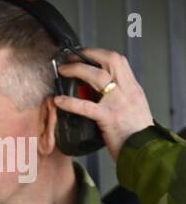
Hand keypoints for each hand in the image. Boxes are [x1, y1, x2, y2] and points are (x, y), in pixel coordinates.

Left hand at [54, 46, 154, 160]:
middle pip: (110, 61)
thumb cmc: (135, 133)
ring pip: (98, 77)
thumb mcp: (132, 108)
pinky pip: (86, 106)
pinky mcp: (109, 118)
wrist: (146, 150)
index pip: (119, 60)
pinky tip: (58, 101)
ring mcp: (119, 103)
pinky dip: (70, 102)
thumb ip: (119, 97)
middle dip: (87, 56)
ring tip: (62, 72)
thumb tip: (97, 90)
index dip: (99, 53)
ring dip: (77, 71)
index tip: (84, 54)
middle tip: (70, 59)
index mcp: (133, 88)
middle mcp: (128, 91)